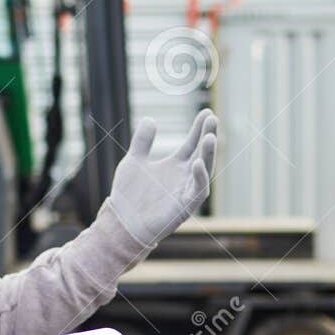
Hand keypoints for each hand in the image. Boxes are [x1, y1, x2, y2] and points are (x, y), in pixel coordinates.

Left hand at [104, 109, 217, 246]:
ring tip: (209, 137)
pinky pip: (197, 192)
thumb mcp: (134, 161)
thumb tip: (150, 119)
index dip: (199, 128)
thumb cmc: (128, 195)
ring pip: (204, 171)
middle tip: (212, 119)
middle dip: (208, 136)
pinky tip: (197, 163)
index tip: (207, 112)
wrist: (121, 222)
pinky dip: (199, 178)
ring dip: (208, 155)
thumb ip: (142, 141)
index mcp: (175, 166)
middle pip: (202, 154)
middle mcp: (184, 177)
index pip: (192, 143)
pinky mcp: (184, 207)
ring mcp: (186, 192)